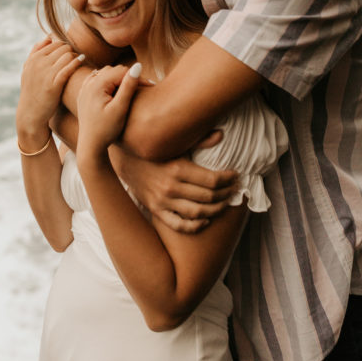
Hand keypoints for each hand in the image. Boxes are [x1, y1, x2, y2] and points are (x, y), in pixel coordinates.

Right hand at [17, 38, 84, 141]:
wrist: (31, 114)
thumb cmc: (32, 90)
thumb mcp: (28, 70)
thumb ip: (36, 51)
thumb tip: (49, 37)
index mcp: (33, 58)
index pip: (54, 43)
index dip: (64, 47)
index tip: (70, 53)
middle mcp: (39, 63)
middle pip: (63, 47)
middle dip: (71, 51)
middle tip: (76, 57)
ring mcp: (46, 73)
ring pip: (67, 55)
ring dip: (75, 56)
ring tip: (79, 60)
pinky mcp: (54, 84)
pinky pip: (69, 67)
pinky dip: (77, 62)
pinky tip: (82, 61)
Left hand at [76, 63, 140, 162]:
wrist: (90, 146)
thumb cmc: (106, 130)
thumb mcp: (120, 108)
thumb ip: (129, 86)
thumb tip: (138, 65)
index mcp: (97, 84)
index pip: (122, 71)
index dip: (137, 77)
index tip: (151, 86)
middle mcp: (88, 83)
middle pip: (114, 71)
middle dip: (128, 77)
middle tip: (144, 89)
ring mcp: (84, 89)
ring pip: (105, 74)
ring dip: (118, 79)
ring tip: (131, 91)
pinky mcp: (83, 95)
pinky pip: (97, 81)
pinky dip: (108, 82)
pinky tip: (116, 91)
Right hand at [116, 143, 237, 232]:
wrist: (126, 160)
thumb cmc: (156, 150)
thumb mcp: (176, 143)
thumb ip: (199, 140)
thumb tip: (221, 135)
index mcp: (177, 168)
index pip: (212, 179)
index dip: (228, 179)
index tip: (236, 175)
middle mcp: (170, 187)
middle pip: (208, 197)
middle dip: (226, 193)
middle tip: (235, 188)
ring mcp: (163, 201)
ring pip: (198, 213)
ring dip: (216, 209)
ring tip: (225, 202)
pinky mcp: (156, 211)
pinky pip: (179, 225)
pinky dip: (195, 225)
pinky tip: (206, 219)